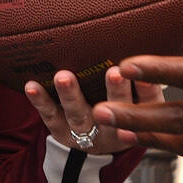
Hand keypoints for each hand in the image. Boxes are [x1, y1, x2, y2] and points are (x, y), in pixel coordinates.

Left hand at [25, 66, 163, 154]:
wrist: (96, 144)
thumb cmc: (122, 106)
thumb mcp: (142, 100)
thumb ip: (146, 79)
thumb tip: (150, 39)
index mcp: (139, 120)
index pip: (149, 105)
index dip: (148, 91)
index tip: (147, 74)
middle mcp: (113, 129)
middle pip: (116, 111)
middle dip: (115, 91)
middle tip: (114, 72)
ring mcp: (84, 132)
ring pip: (79, 115)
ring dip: (71, 95)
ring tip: (64, 77)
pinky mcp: (61, 131)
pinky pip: (50, 116)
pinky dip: (40, 101)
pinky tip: (32, 86)